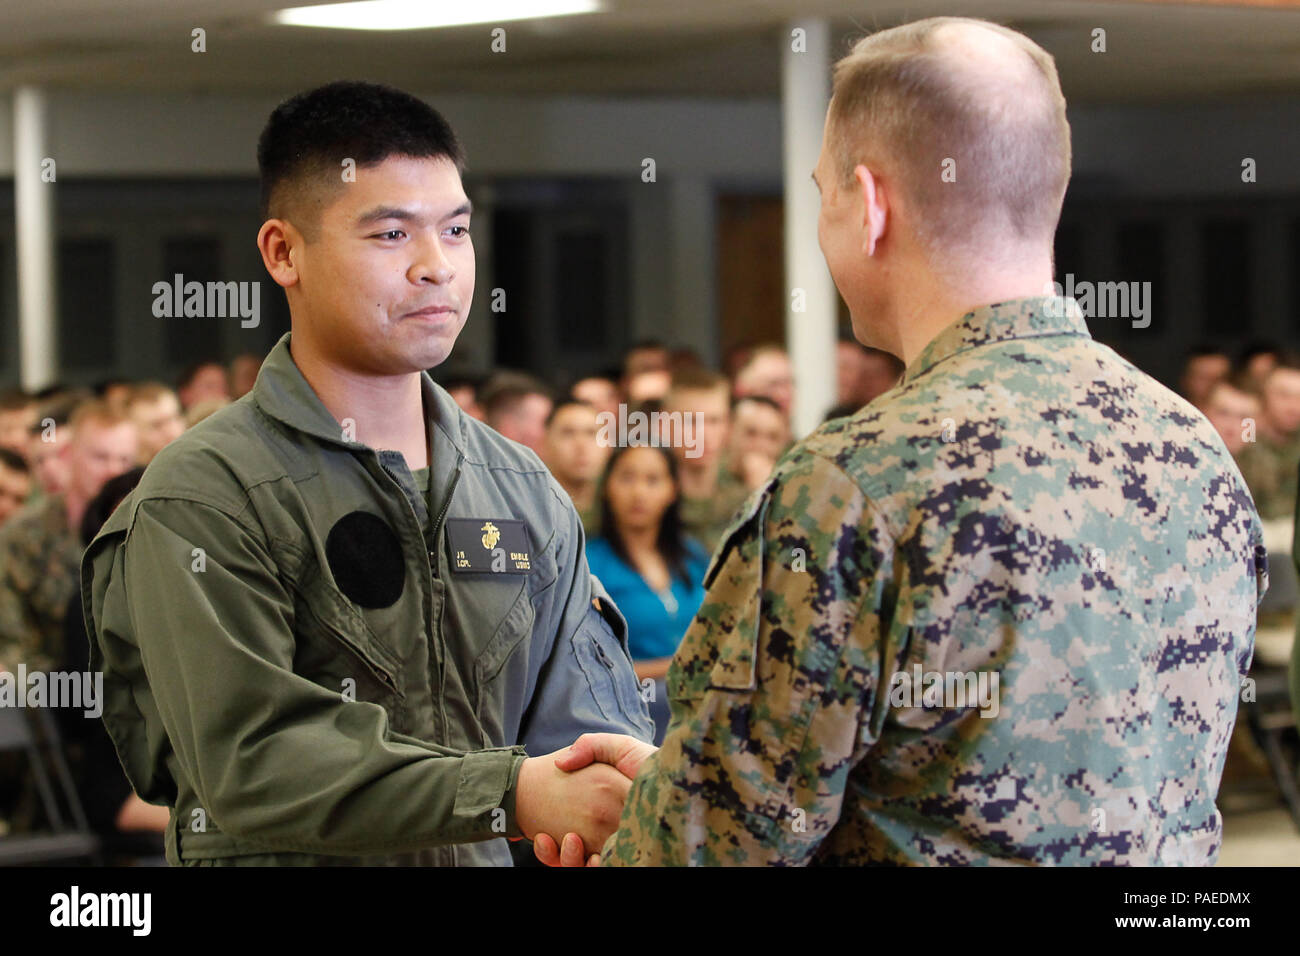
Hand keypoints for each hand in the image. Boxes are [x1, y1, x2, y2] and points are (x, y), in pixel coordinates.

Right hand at [533, 733, 659, 866]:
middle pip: (574, 851)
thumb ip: (590, 747)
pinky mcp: (626, 857)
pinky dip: (584, 866)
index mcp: (604, 809)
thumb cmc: (651, 763)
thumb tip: (561, 763)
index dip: (549, 838)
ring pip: (582, 864)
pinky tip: (586, 857)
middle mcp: (608, 832)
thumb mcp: (619, 748)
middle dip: (557, 851)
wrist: (681, 775)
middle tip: (544, 837)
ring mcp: (616, 846)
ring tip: (570, 841)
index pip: (570, 827)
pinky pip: (598, 868)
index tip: (539, 832)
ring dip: (568, 859)